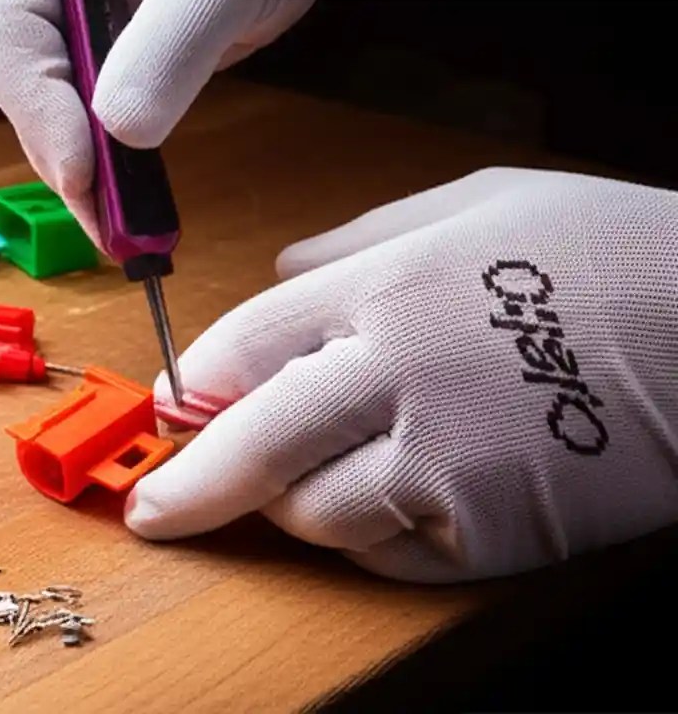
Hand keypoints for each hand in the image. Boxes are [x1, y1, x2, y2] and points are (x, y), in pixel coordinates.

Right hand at [0, 0, 316, 245]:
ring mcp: (91, 23)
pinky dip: (112, 161)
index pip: (9, 30)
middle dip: (60, 154)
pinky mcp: (126, 54)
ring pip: (59, 105)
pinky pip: (97, 113)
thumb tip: (122, 131)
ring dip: (83, 171)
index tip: (80, 172)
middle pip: (27, 78)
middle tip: (104, 224)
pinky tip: (131, 202)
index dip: (36, 107)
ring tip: (118, 230)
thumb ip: (168, 48)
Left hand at [127, 167, 677, 582]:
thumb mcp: (471, 204)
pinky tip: (398, 500)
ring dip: (297, 506)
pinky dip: (370, 539)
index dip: (192, 385)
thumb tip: (281, 269)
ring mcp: (445, 460)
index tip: (173, 408)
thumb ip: (360, 239)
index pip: (240, 347)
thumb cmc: (604, 252)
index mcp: (381, 286)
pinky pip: (388, 555)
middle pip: (250, 446)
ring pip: (314, 514)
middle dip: (188, 488)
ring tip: (327, 474)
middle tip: (154, 513)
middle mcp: (397, 374)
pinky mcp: (493, 529)